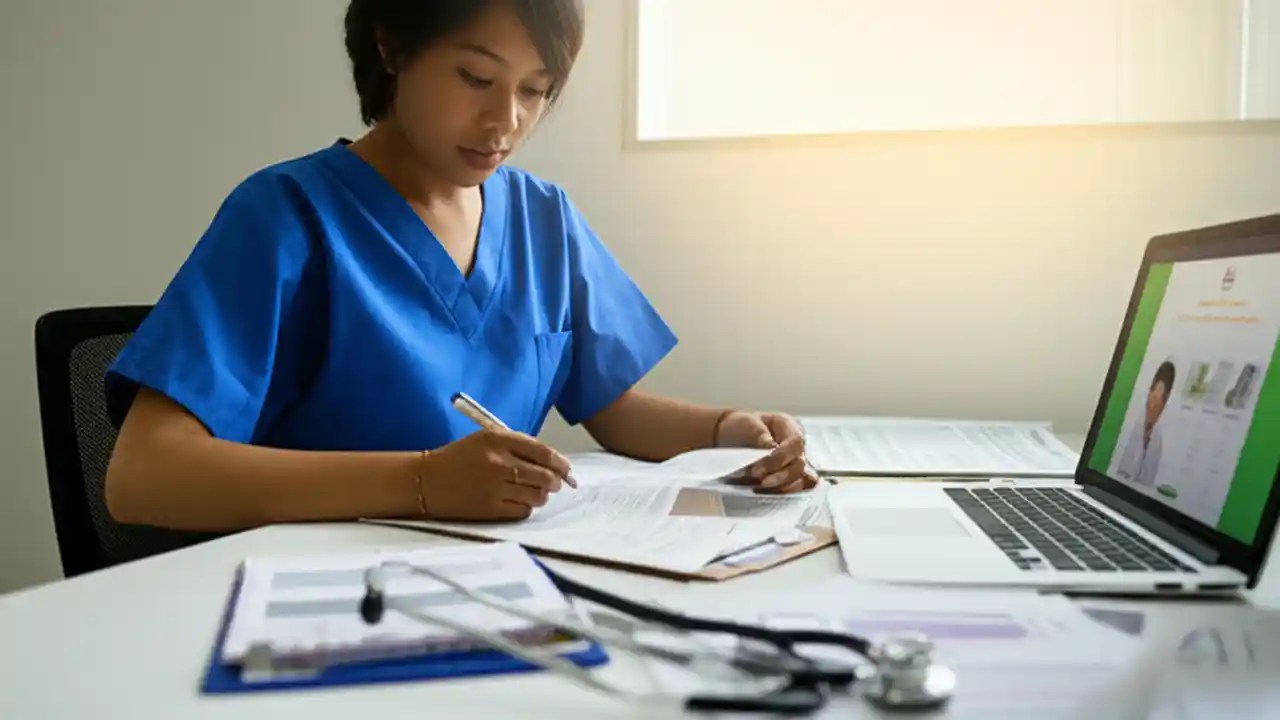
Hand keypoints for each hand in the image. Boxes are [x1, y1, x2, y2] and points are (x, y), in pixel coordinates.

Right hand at [418, 429, 570, 520]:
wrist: (426, 481)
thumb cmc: (458, 458)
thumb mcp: (485, 440)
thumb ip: (517, 446)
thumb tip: (553, 462)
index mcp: (498, 441)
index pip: (542, 451)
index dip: (560, 462)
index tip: (566, 468)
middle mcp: (499, 463)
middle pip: (545, 476)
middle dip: (555, 481)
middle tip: (554, 484)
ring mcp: (495, 487)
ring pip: (537, 495)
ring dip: (541, 495)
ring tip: (534, 492)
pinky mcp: (490, 508)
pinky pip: (523, 511)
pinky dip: (526, 507)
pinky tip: (518, 502)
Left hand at [715, 411, 818, 493]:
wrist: (731, 437)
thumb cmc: (741, 427)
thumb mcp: (746, 424)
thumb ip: (760, 434)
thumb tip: (772, 447)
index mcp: (789, 426)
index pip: (796, 442)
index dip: (781, 457)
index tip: (759, 468)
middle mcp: (796, 446)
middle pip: (800, 464)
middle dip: (779, 475)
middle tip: (757, 479)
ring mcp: (795, 463)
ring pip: (802, 479)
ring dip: (782, 486)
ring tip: (760, 487)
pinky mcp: (790, 478)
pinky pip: (796, 488)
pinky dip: (784, 492)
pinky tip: (768, 492)